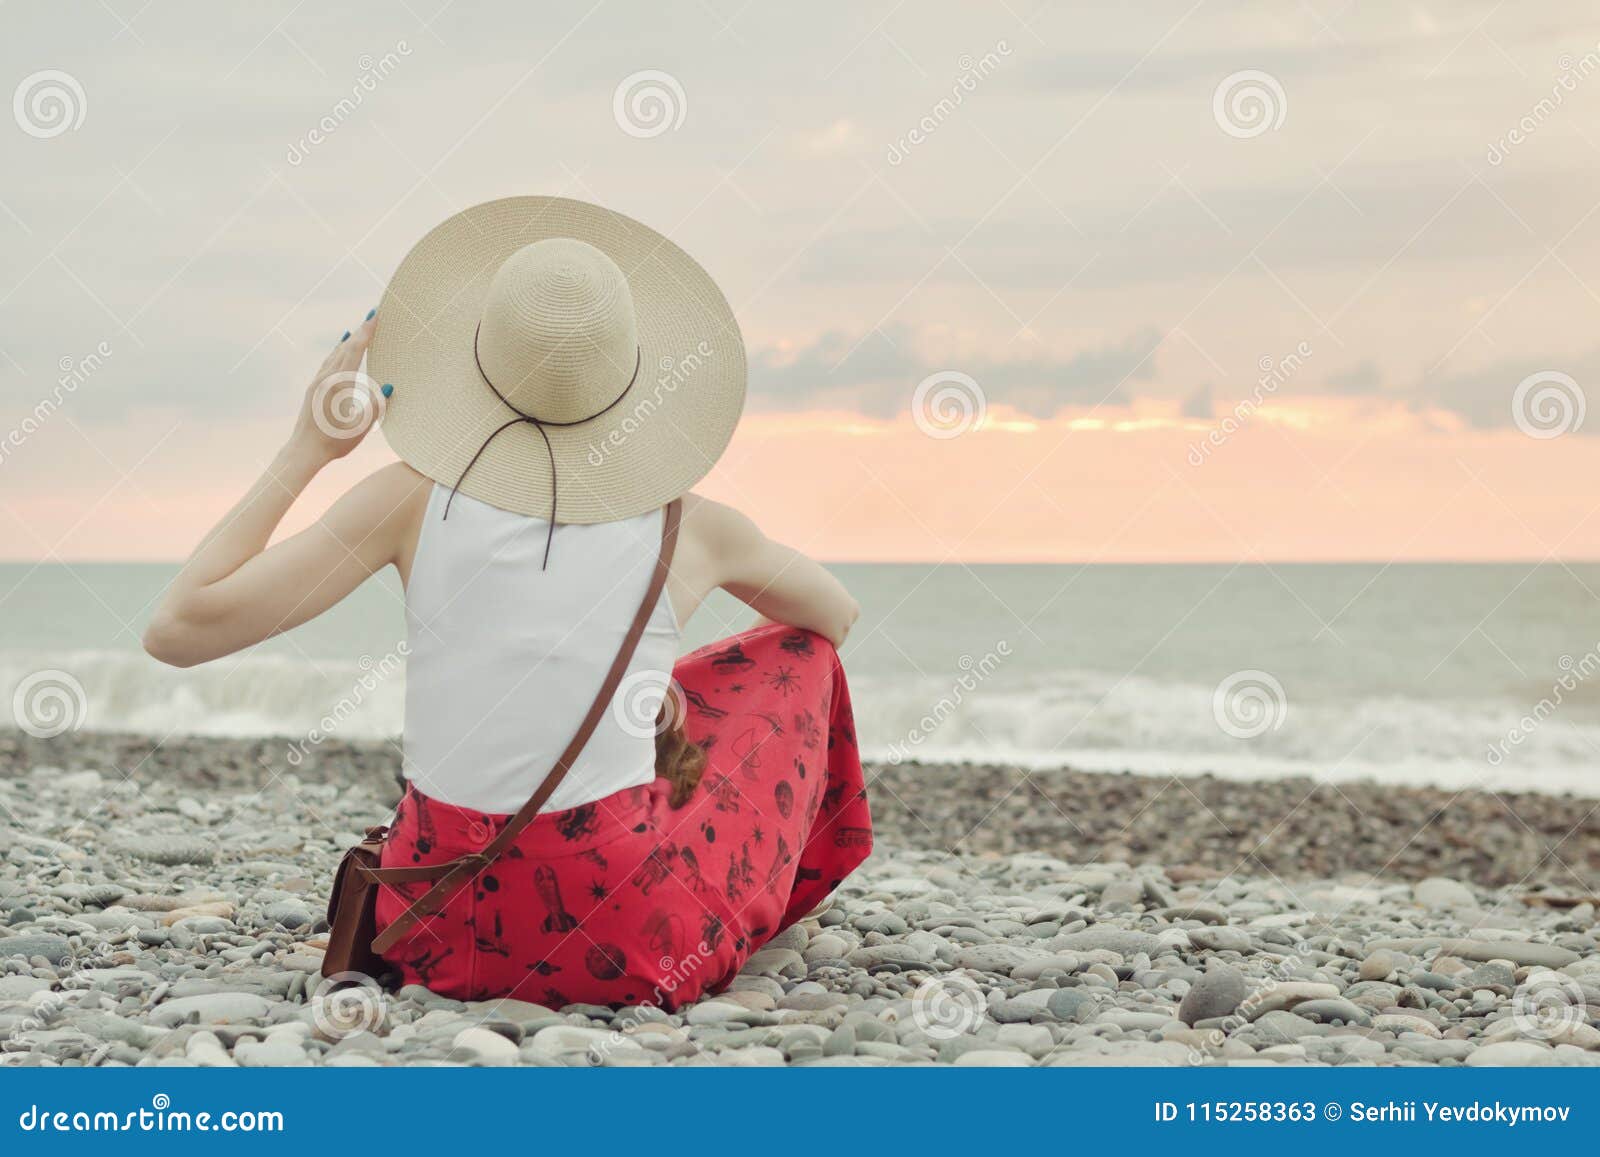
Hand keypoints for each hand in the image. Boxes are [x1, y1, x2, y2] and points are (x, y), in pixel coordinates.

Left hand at [289, 311, 381, 464]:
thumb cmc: (334, 442)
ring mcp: (317, 381)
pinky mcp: (313, 387)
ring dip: (350, 339)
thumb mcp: (361, 427)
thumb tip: (390, 387)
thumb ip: (376, 406)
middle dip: (361, 330)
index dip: (366, 331)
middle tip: (374, 314)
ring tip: (362, 328)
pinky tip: (342, 346)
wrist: (303, 451)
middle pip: (346, 346)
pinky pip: (329, 361)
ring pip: (335, 352)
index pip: (355, 349)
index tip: (376, 315)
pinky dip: (338, 350)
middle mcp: (325, 377)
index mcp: (338, 383)